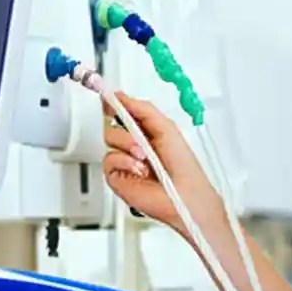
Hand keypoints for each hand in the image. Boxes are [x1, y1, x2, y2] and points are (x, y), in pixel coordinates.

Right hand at [101, 92, 221, 240]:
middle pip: (113, 125)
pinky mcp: (117, 177)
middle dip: (127, 128)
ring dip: (128, 144)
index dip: (115, 104)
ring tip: (145, 157)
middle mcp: (134, 146)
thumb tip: (120, 96)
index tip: (108, 97)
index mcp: (147, 132)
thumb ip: (141, 109)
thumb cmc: (183, 166)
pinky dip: (124, 162)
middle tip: (141, 139)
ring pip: (110, 140)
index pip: (124, 114)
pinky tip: (138, 169)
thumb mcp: (165, 127)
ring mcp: (125, 162)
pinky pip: (108, 160)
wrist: (184, 194)